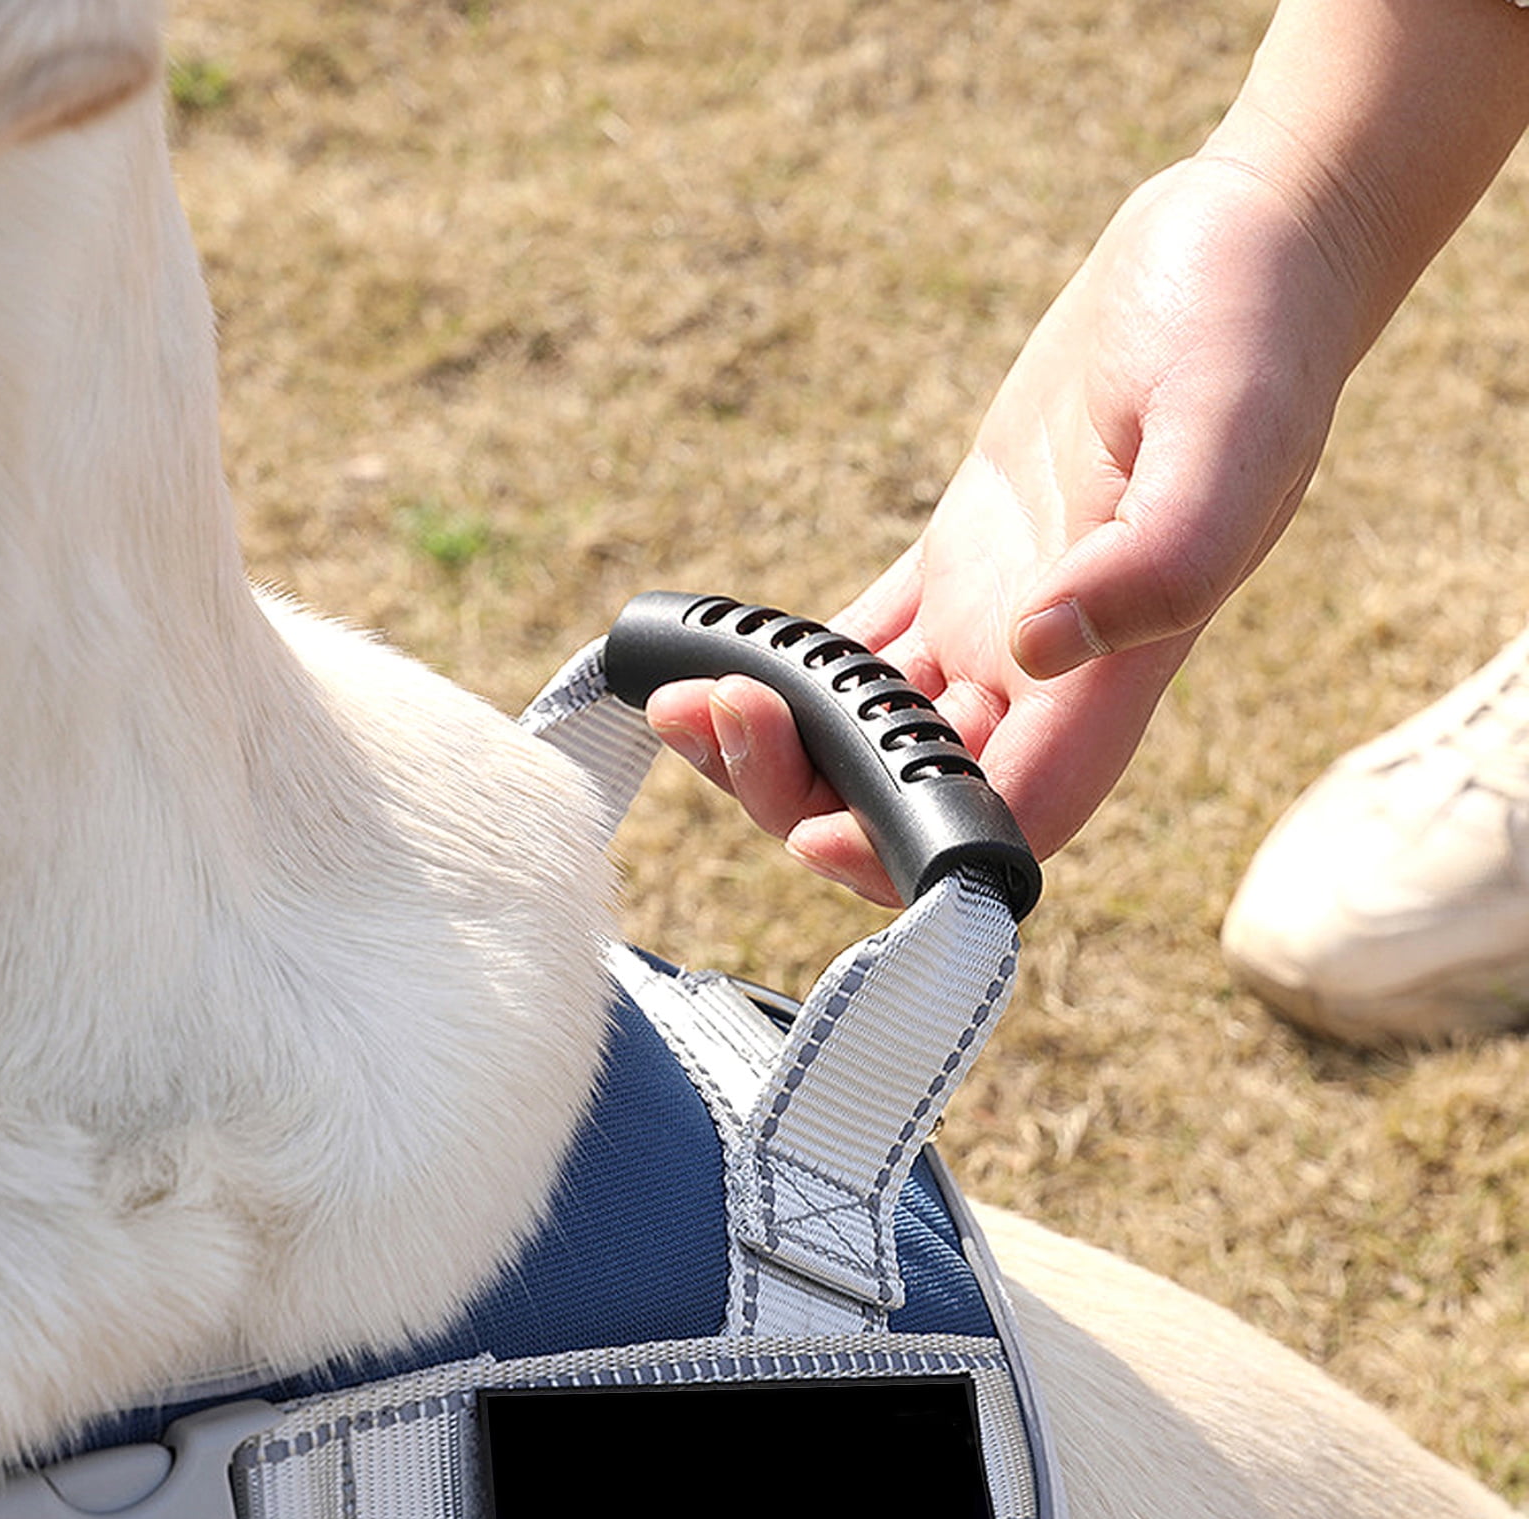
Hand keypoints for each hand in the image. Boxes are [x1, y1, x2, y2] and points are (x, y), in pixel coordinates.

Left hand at [648, 154, 1361, 901]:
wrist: (1235, 252)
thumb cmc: (1251, 333)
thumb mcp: (1224, 432)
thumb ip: (1156, 559)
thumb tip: (1037, 652)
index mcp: (1112, 673)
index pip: (1005, 819)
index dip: (906, 853)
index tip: (813, 833)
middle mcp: (1048, 671)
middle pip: (913, 787)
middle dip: (801, 788)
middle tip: (713, 713)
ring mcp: (1001, 623)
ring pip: (876, 727)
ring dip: (780, 736)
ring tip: (681, 694)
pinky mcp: (965, 565)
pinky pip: (866, 645)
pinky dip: (793, 661)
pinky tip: (727, 649)